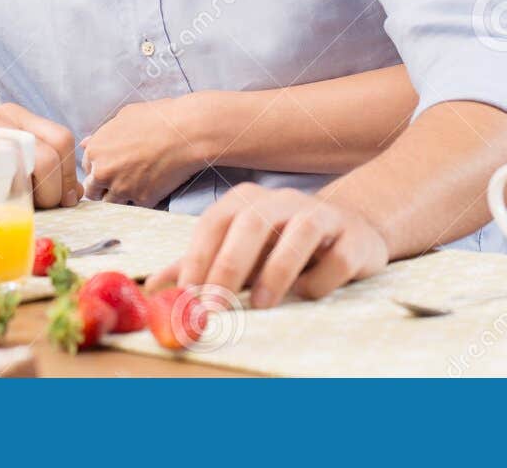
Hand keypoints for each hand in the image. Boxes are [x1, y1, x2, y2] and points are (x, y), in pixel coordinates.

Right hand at [0, 102, 79, 209]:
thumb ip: (34, 166)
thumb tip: (74, 192)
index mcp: (17, 117)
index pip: (63, 139)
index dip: (70, 174)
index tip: (65, 199)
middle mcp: (7, 117)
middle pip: (58, 147)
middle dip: (60, 185)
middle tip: (49, 206)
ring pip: (42, 158)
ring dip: (45, 191)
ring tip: (27, 205)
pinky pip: (11, 170)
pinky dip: (18, 192)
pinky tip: (6, 202)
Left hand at [79, 96, 207, 206]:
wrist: (187, 131)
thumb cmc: (157, 118)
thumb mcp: (124, 117)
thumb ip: (101, 134)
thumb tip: (85, 143)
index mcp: (95, 151)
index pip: (87, 170)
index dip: (100, 168)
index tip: (113, 167)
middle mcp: (103, 172)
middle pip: (93, 192)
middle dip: (104, 188)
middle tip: (122, 180)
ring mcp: (122, 188)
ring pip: (112, 204)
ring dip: (121, 197)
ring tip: (136, 185)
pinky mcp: (143, 200)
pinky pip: (136, 206)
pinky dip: (143, 199)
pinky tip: (153, 186)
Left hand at [147, 184, 388, 308]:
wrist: (349, 230)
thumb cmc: (282, 244)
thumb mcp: (238, 252)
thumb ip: (198, 266)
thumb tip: (153, 286)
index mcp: (247, 201)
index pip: (214, 222)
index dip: (198, 257)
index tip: (187, 296)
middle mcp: (282, 200)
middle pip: (252, 222)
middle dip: (230, 265)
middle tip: (217, 305)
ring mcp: (321, 215)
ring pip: (300, 232)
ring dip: (277, 270)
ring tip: (261, 304)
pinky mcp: (353, 237)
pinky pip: (337, 257)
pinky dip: (320, 279)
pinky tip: (308, 293)